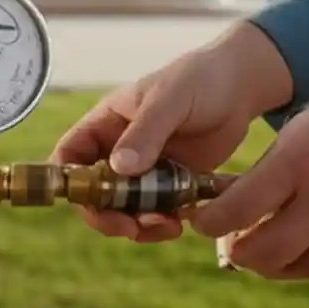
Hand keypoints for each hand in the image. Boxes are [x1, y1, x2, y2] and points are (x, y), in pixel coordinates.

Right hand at [50, 20, 292, 242]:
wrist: (240, 87)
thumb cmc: (199, 80)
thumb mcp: (170, 99)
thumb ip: (145, 132)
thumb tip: (119, 168)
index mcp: (106, 124)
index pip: (69, 157)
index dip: (68, 183)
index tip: (89, 203)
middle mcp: (119, 150)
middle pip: (94, 193)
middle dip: (108, 215)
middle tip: (131, 227)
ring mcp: (145, 170)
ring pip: (125, 209)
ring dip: (139, 225)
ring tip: (167, 226)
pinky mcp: (170, 183)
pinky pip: (156, 212)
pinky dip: (164, 223)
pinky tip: (182, 220)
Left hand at [189, 42, 308, 278]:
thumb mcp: (301, 129)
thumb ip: (267, 170)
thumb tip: (231, 202)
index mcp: (297, 163)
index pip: (235, 211)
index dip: (209, 222)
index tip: (200, 218)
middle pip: (259, 254)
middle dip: (233, 251)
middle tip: (226, 239)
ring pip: (289, 268)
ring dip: (263, 263)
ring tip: (254, 246)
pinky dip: (295, 262)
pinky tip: (288, 246)